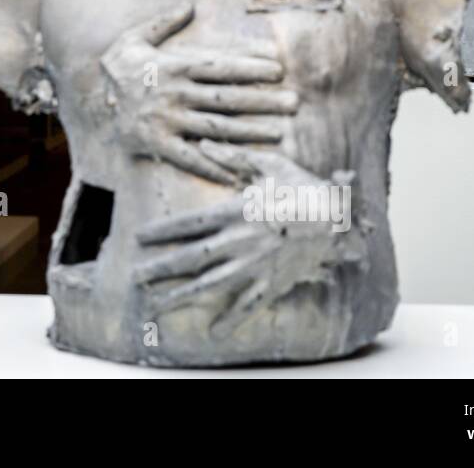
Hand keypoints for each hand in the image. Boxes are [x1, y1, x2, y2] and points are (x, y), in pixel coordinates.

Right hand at [99, 1, 297, 183]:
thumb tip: (188, 6)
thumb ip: (163, 23)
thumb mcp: (134, 39)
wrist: (87, 101)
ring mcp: (166, 122)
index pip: (218, 67)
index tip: (278, 70)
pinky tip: (239, 174)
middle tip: (293, 103)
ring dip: (250, 132)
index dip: (249, 68)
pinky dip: (214, 167)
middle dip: (262, 101)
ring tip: (279, 133)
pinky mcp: (158, 145)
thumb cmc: (119, 69)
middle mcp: (173, 95)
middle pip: (226, 99)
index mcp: (172, 68)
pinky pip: (190, 158)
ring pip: (216, 128)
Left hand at [133, 143, 367, 337]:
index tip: (137, 239)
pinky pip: (248, 304)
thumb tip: (204, 143)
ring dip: (180, 296)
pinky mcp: (272, 282)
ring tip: (155, 305)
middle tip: (134, 277)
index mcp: (234, 212)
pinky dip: (231, 319)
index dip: (159, 233)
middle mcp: (239, 241)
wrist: (339, 218)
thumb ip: (234, 155)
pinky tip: (213, 330)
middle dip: (159, 269)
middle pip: (190, 258)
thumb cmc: (302, 186)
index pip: (187, 225)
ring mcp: (255, 265)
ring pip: (211, 285)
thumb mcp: (268, 164)